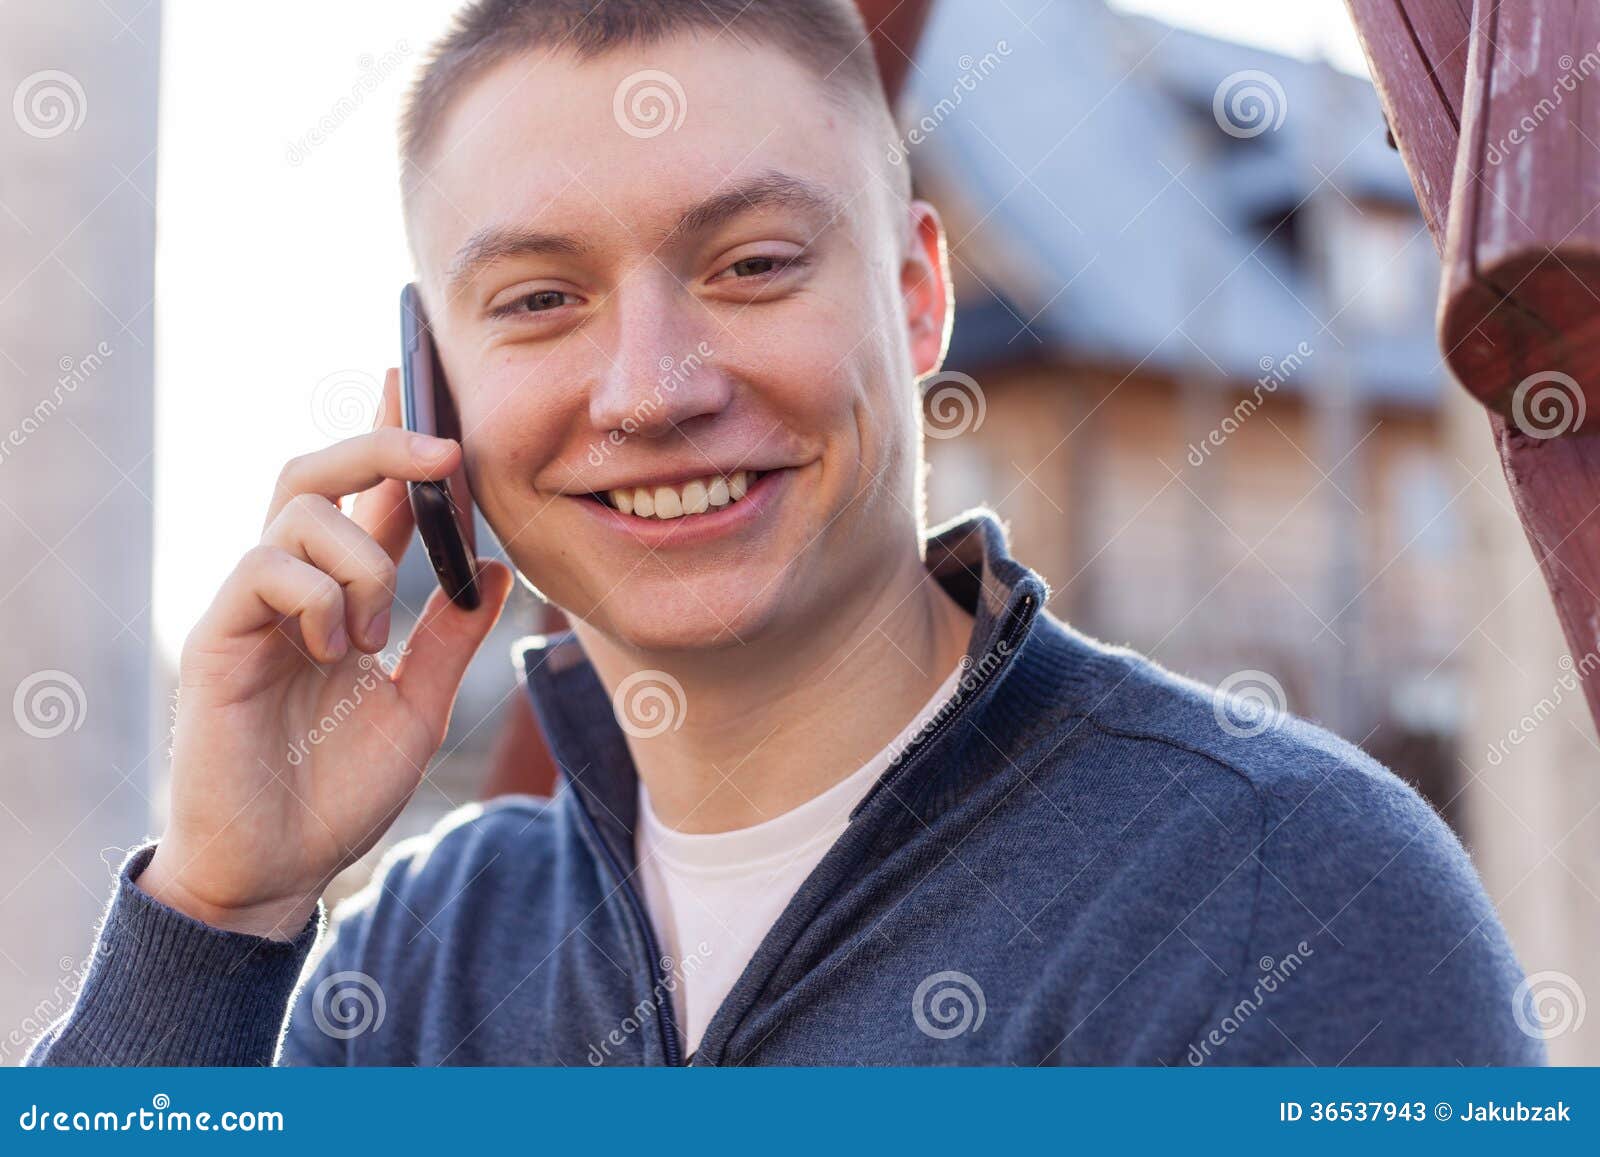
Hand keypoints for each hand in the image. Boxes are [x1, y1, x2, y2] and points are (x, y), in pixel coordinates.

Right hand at [138, 368, 513, 938]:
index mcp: (342, 596)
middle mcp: (291, 588)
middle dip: (380, 443)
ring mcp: (249, 608)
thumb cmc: (337, 789)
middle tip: (445, 451)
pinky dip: (318, 596)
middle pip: (318, 471)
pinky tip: (335, 649)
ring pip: (299, 511)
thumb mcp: (418, 706)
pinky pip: (265, 568)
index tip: (424, 379)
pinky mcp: (217, 639)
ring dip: (362, 560)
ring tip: (375, 634)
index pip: (367, 496)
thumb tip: (496, 569)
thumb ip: (451, 639)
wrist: (278, 867)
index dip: (395, 438)